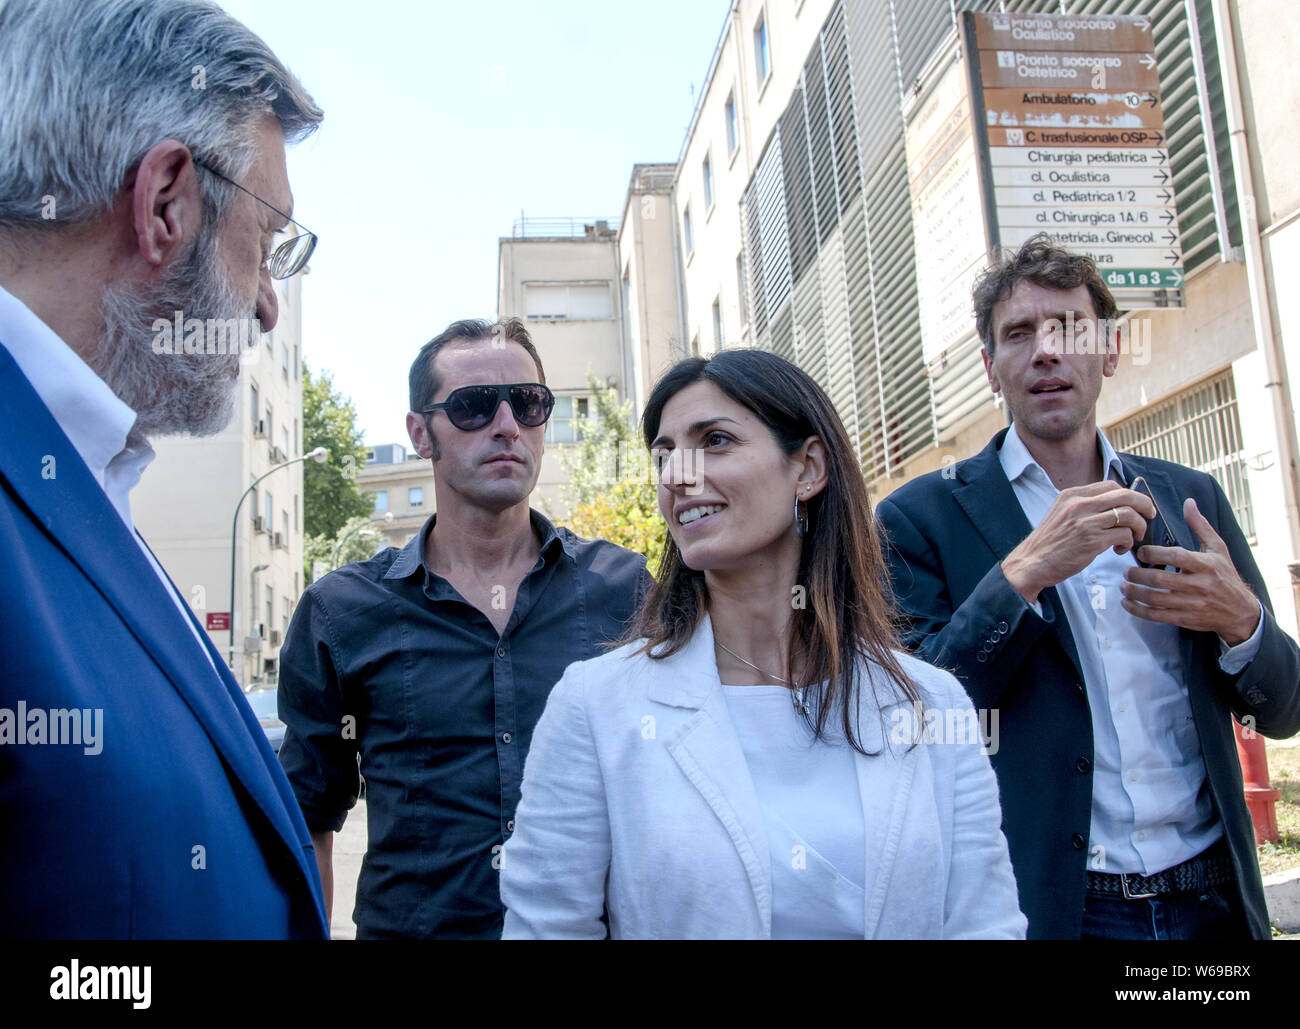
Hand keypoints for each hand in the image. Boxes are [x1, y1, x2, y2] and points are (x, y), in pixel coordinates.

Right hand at [1001, 481, 1155, 603]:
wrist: (1031, 563)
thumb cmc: (1049, 544)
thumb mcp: (1062, 515)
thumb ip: (1084, 507)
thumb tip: (1115, 506)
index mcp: (1072, 495)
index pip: (1111, 485)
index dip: (1130, 494)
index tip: (1137, 506)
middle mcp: (1079, 505)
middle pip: (1126, 495)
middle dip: (1145, 505)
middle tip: (1149, 517)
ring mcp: (1085, 522)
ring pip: (1129, 515)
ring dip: (1139, 527)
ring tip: (1133, 538)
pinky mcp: (1092, 541)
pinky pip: (1124, 535)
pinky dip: (1128, 542)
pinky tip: (1119, 549)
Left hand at [1121, 497, 1260, 644]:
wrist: (1240, 610)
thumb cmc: (1225, 575)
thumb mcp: (1218, 548)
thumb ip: (1200, 526)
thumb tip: (1189, 502)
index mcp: (1205, 565)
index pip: (1176, 557)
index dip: (1155, 554)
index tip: (1141, 552)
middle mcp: (1199, 585)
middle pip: (1161, 580)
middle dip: (1138, 575)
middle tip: (1126, 570)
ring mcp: (1191, 603)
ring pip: (1156, 599)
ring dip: (1135, 593)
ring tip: (1124, 585)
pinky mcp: (1185, 618)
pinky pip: (1157, 616)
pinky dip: (1139, 610)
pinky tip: (1128, 603)